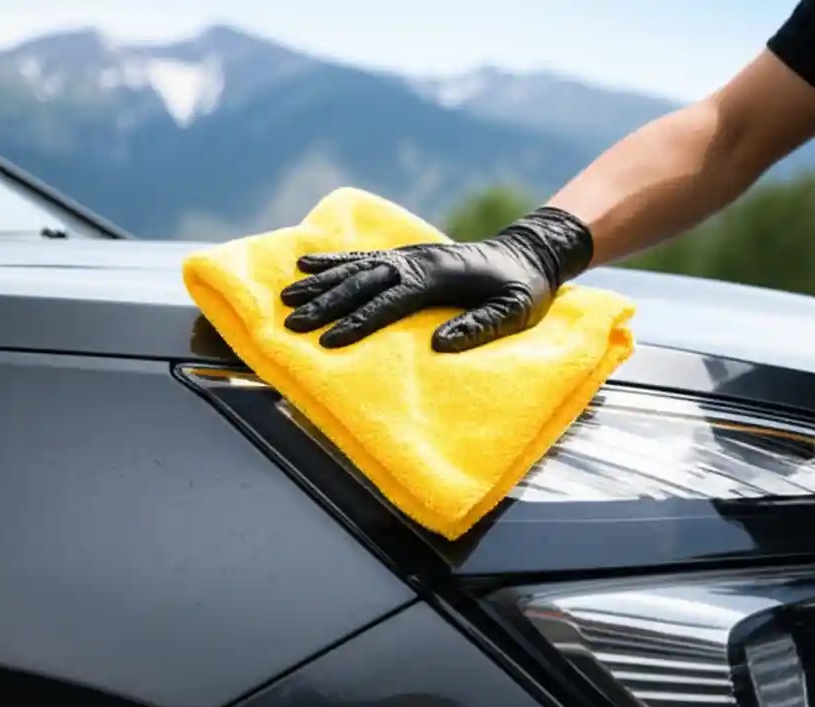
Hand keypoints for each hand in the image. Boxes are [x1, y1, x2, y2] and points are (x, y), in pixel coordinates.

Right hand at [280, 207, 592, 351]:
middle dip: (325, 303)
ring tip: (285, 296)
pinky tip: (305, 263)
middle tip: (292, 322)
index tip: (329, 339)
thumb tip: (440, 345)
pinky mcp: (405, 256)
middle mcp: (418, 260)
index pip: (391, 300)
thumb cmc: (523, 289)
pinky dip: (333, 260)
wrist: (529, 253)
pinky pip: (363, 257)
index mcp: (440, 275)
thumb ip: (481, 326)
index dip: (359, 320)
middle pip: (363, 282)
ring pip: (356, 267)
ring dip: (319, 282)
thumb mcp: (516, 311)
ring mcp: (409, 255)